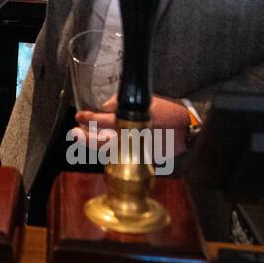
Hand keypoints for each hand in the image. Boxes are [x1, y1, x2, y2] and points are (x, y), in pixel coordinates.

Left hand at [72, 95, 190, 156]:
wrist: (188, 133)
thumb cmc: (167, 113)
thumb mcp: (145, 101)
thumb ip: (121, 103)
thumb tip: (103, 107)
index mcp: (132, 123)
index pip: (103, 121)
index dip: (88, 118)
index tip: (80, 115)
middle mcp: (131, 140)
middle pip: (101, 143)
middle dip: (85, 138)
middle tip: (75, 132)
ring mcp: (134, 153)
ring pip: (107, 153)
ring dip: (93, 144)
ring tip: (81, 136)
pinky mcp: (139, 161)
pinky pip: (118, 157)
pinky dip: (106, 151)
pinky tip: (98, 143)